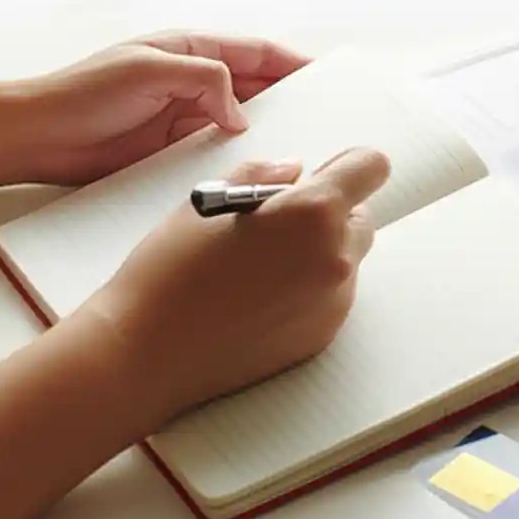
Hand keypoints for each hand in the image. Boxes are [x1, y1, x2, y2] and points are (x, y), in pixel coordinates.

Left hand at [22, 32, 309, 184]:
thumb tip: (241, 115)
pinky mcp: (174, 150)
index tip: (325, 77)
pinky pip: (218, 152)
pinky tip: (259, 171)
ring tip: (302, 146)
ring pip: (242, 122)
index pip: (256, 53)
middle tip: (324, 118)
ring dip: (267, 132)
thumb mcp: (150, 69)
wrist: (38, 137)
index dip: (292, 63)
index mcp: (191, 49)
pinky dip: (240, 158)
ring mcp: (186, 117)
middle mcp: (194, 81)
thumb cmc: (84, 92)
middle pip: (256, 88)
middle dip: (289, 100)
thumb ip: (205, 80)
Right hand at [72, 147, 390, 419]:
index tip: (323, 176)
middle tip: (275, 225)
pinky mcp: (323, 335)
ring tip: (260, 266)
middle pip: (361, 217)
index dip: (348, 167)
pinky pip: (331, 296)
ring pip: (346, 259)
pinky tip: (259, 298)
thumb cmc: (169, 270)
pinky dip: (308, 289)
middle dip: (329, 213)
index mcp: (313, 213)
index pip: (371, 168)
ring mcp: (334, 302)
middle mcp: (335, 258)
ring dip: (319, 252)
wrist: (147, 351)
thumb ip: (262, 174)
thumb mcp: (209, 200)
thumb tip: (295, 171)